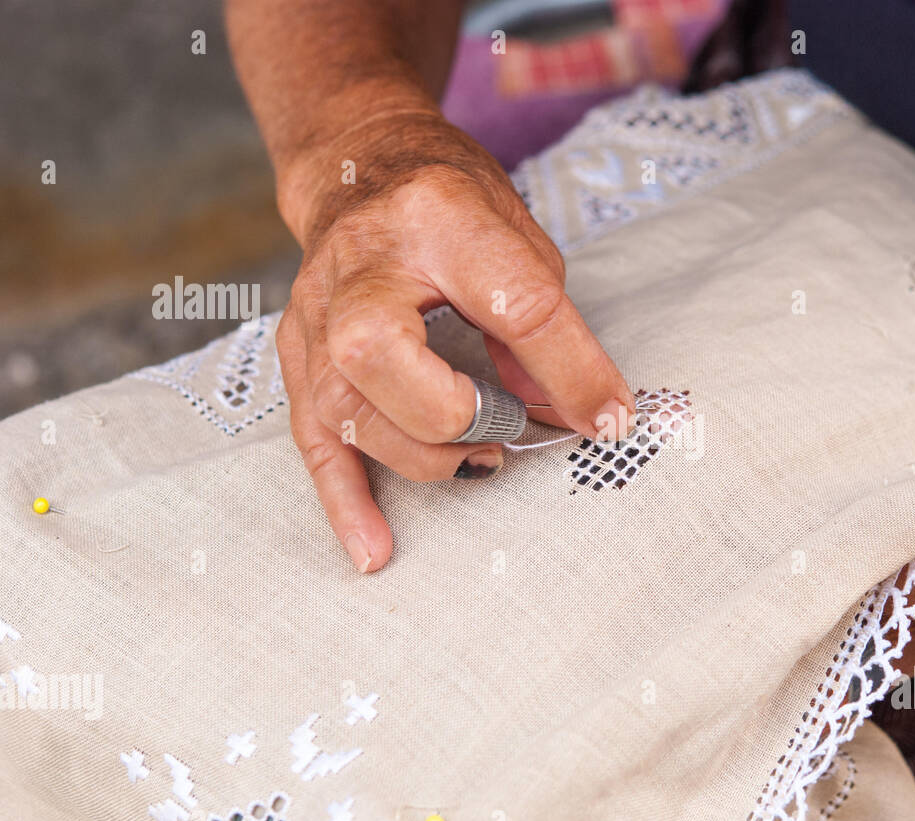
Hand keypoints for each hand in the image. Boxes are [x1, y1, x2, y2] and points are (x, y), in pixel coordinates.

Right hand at [275, 113, 635, 571]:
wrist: (362, 170)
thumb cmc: (451, 207)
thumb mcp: (520, 240)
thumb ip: (548, 327)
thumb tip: (584, 414)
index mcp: (438, 219)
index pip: (517, 307)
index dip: (574, 373)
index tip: (610, 417)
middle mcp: (360, 265)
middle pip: (393, 366)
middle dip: (466, 420)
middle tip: (511, 431)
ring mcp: (315, 313)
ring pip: (351, 414)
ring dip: (426, 459)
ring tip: (478, 462)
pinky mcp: (297, 355)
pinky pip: (315, 440)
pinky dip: (347, 501)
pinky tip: (376, 549)